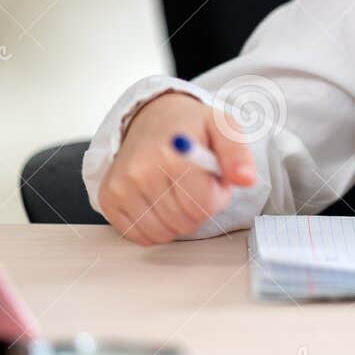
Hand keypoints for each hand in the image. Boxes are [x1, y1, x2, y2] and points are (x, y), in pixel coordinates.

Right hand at [99, 92, 256, 244]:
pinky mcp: (109, 200)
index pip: (205, 203)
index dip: (216, 195)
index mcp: (172, 152)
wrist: (151, 119)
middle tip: (194, 183)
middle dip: (198, 208)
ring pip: (164, 233)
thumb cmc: (191, 127)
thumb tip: (246, 179)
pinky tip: (158, 200)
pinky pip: (140, 236)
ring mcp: (121, 186)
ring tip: (177, 190)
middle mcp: (141, 170)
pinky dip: (155, 226)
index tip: (212, 178)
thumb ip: (237, 153)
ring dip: (177, 220)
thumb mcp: (222, 127)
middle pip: (186, 221)